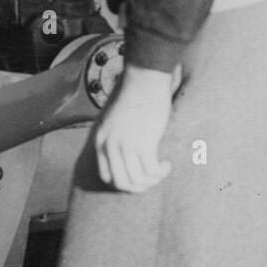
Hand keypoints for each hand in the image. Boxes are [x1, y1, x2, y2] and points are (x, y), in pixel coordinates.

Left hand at [94, 62, 174, 191]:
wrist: (144, 79)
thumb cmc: (134, 96)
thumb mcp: (115, 120)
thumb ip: (116, 138)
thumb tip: (128, 157)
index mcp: (100, 140)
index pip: (106, 176)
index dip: (123, 181)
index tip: (137, 176)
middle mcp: (109, 146)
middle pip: (121, 183)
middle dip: (139, 187)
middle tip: (152, 179)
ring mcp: (125, 146)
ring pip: (137, 180)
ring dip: (152, 180)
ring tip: (162, 170)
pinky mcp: (143, 144)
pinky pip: (151, 171)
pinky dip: (160, 172)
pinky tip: (166, 164)